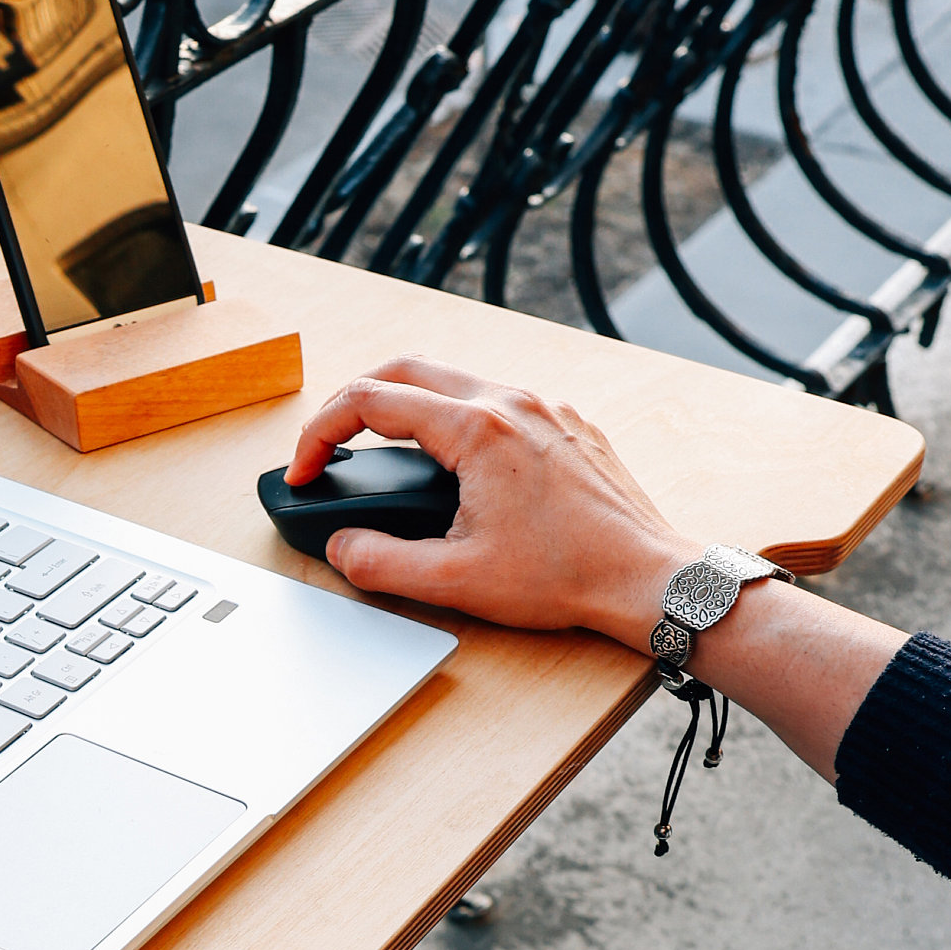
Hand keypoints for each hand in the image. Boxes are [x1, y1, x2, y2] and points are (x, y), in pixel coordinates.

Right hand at [284, 357, 699, 647]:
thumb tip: (342, 545)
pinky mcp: (566, 423)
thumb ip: (379, 563)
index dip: (317, 435)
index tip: (303, 471)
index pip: (369, 402)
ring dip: (406, 406)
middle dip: (352, 402)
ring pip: (453, 379)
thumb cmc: (565, 577)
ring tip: (383, 452)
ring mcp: (544, 407)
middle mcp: (512, 402)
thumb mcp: (453, 582)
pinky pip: (496, 399)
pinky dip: (455, 417)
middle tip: (329, 445)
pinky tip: (452, 463)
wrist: (646, 578)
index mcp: (477, 430)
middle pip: (405, 368)